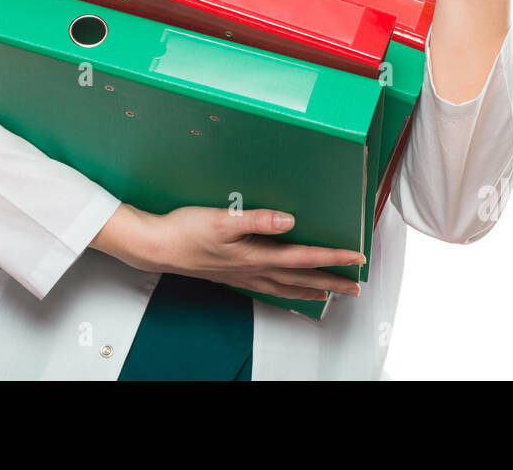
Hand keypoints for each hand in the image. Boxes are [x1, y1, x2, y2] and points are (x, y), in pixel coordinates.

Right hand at [91, 203, 365, 300]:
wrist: (156, 246)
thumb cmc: (185, 231)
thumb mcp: (221, 219)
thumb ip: (257, 220)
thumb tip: (288, 220)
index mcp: (256, 255)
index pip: (304, 257)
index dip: (333, 257)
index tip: (356, 257)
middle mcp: (253, 269)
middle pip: (301, 278)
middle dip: (331, 281)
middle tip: (355, 286)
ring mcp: (243, 274)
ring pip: (286, 287)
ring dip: (311, 289)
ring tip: (330, 294)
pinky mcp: (232, 273)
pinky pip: (268, 288)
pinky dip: (285, 291)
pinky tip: (285, 289)